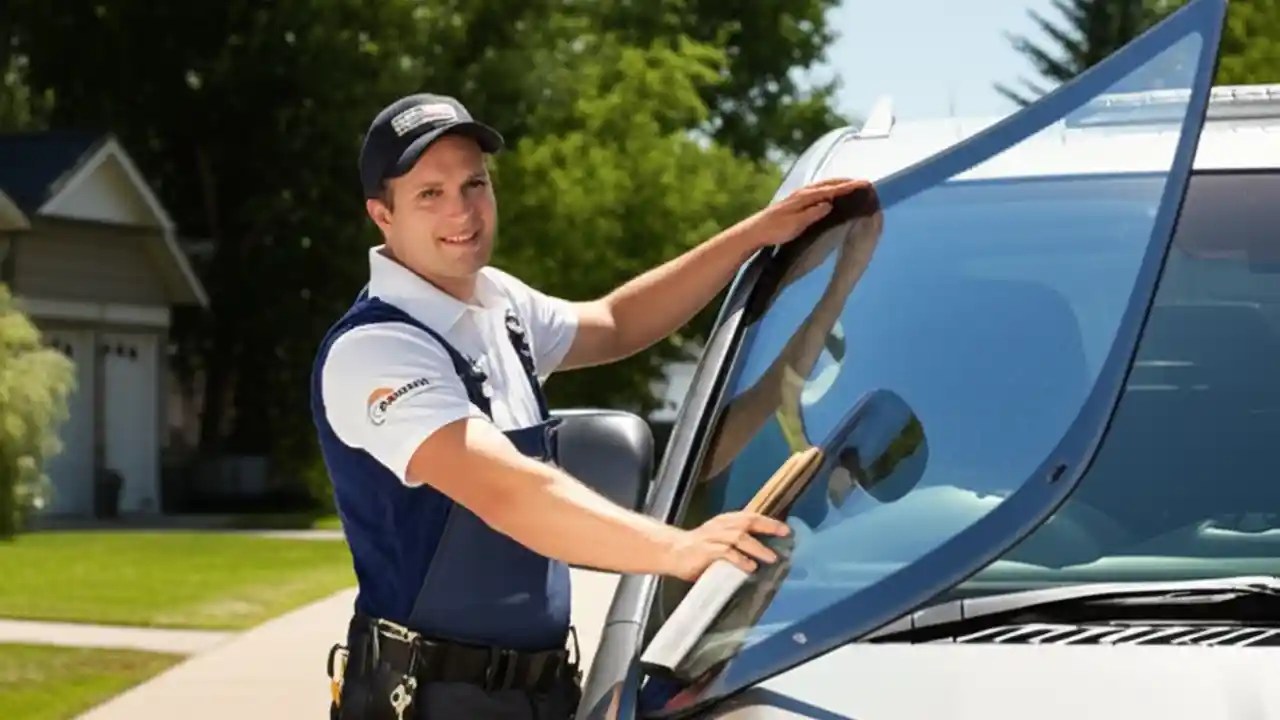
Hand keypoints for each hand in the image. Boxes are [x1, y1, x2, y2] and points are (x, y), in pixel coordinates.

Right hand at [662, 511, 791, 581]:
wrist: (672, 552)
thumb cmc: (699, 549)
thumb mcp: (720, 540)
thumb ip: (738, 543)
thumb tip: (764, 551)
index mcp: (725, 521)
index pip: (750, 517)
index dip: (769, 522)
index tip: (787, 529)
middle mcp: (720, 526)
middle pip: (747, 522)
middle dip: (767, 527)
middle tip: (784, 535)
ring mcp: (713, 537)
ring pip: (738, 537)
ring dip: (756, 547)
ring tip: (771, 558)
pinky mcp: (706, 551)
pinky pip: (725, 553)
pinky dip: (740, 559)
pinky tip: (750, 567)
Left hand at [730, 178, 875, 250]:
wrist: (755, 230)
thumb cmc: (775, 229)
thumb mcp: (796, 224)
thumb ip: (813, 213)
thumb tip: (829, 204)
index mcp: (805, 196)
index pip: (831, 189)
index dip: (848, 187)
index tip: (864, 184)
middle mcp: (803, 192)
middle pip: (829, 183)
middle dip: (846, 182)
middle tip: (863, 183)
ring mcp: (799, 195)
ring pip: (824, 185)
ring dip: (838, 184)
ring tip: (852, 186)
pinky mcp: (796, 201)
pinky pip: (818, 190)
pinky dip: (829, 189)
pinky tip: (832, 194)